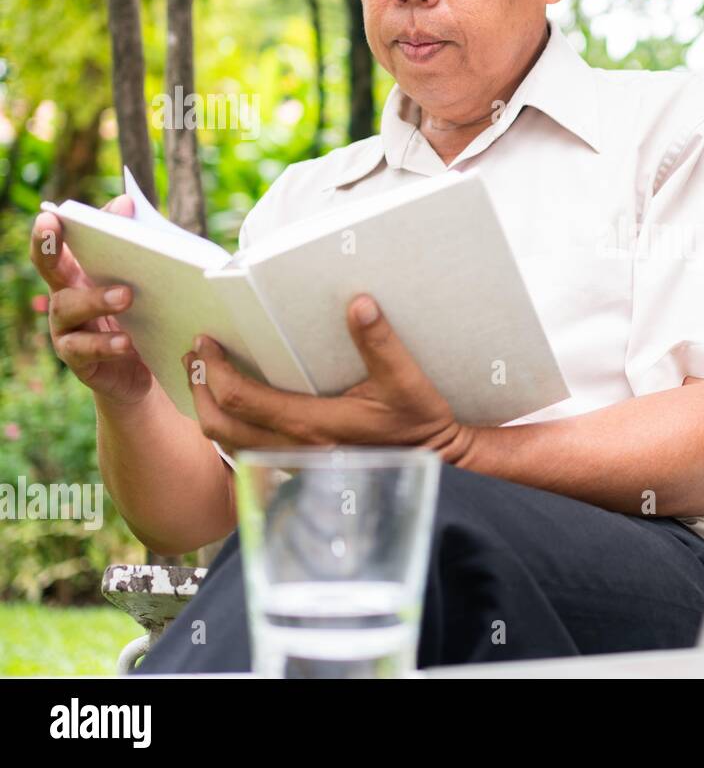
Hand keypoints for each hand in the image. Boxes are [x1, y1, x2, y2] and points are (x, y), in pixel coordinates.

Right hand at [30, 197, 153, 405]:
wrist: (145, 371)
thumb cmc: (142, 317)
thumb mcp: (142, 281)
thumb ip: (134, 244)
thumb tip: (127, 202)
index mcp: (79, 274)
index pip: (61, 246)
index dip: (54, 230)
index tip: (54, 214)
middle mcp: (65, 298)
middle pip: (50, 269)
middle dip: (49, 248)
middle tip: (56, 230)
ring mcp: (67, 330)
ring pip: (69, 308)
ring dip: (96, 299)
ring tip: (126, 295)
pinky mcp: (80, 361)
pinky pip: (86, 350)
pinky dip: (107, 344)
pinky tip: (128, 341)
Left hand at [184, 294, 472, 460]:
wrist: (439, 467)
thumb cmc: (422, 426)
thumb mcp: (409, 382)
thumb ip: (381, 344)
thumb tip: (360, 304)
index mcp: (314, 426)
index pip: (243, 398)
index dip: (215, 369)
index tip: (206, 342)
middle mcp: (297, 450)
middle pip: (220, 427)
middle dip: (200, 389)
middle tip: (195, 358)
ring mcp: (297, 465)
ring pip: (229, 444)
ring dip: (210, 410)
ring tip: (206, 379)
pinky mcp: (303, 470)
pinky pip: (248, 453)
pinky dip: (231, 428)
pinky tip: (238, 407)